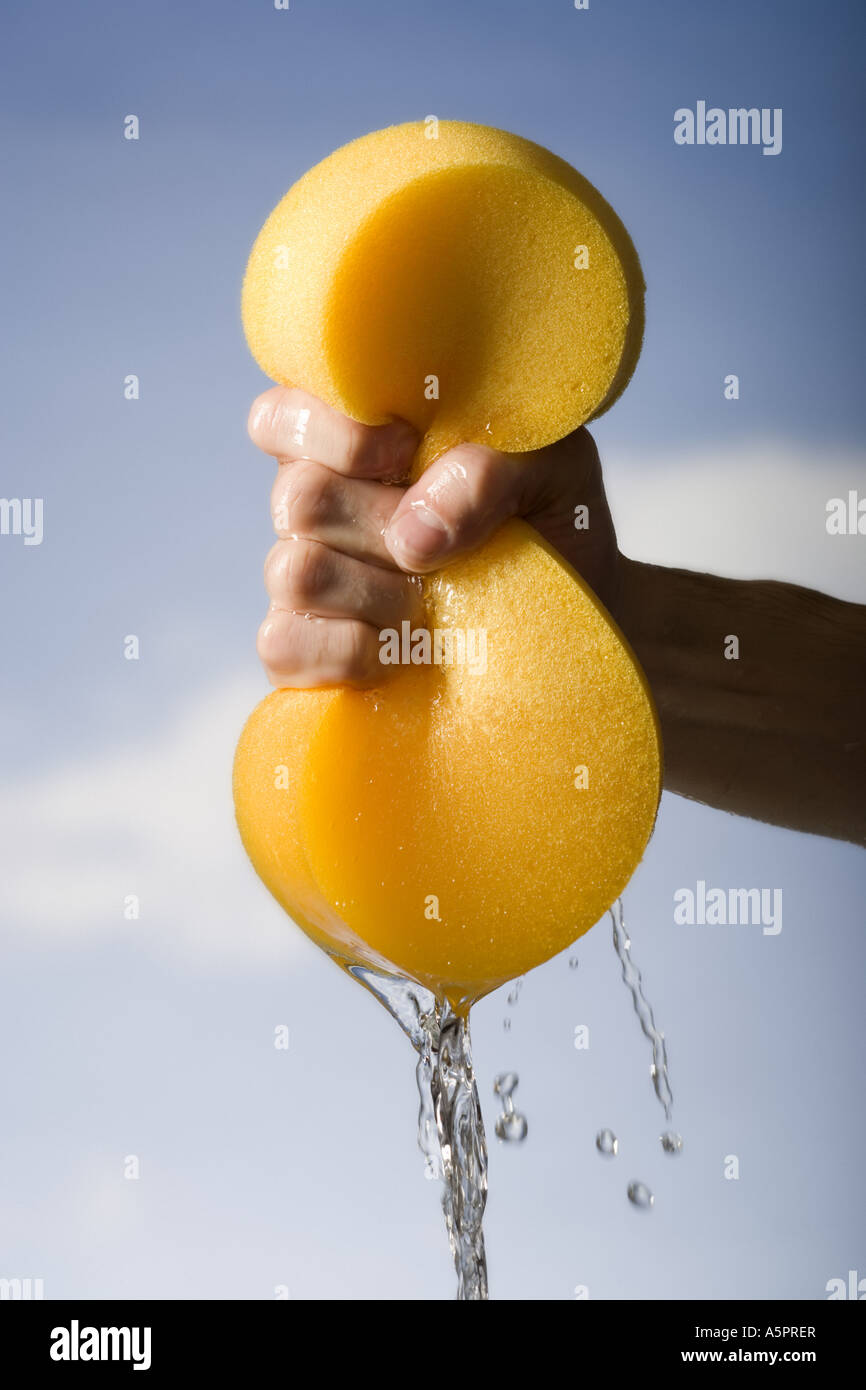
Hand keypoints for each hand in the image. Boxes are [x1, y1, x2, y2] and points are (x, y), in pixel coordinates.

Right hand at [247, 385, 619, 687]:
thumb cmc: (548, 522)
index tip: (407, 453)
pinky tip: (397, 653)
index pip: (280, 416)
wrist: (574, 612)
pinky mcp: (304, 653)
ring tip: (432, 605)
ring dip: (380, 594)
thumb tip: (414, 532)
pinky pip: (284, 646)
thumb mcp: (551, 467)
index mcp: (352, 442)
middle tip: (441, 550)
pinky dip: (349, 652)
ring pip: (294, 573)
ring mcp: (302, 582)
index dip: (337, 435)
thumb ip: (493, 466)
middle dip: (381, 527)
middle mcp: (315, 507)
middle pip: (298, 499)